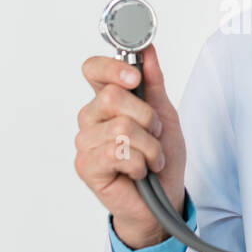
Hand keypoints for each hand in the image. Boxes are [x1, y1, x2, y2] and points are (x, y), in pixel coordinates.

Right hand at [74, 44, 186, 249]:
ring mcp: (85, 142)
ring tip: (150, 159)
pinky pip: (117, 152)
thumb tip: (148, 51)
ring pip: (121, 128)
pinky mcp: (86, 166)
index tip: (135, 77)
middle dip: (147, 117)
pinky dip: (139, 163)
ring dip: (149, 147)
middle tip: (155, 134)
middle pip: (112, 96)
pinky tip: (139, 172)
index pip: (93, 70)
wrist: (164, 200)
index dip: (112, 67)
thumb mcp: (165, 115)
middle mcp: (91, 118)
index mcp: (106, 100)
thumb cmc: (161, 160)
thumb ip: (154, 83)